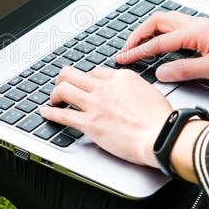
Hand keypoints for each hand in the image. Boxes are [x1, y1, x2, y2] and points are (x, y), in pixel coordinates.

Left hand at [39, 65, 171, 166]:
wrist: (162, 136)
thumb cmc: (160, 119)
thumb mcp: (147, 90)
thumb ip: (131, 87)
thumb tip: (124, 91)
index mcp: (121, 77)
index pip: (94, 72)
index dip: (86, 80)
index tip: (83, 87)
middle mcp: (105, 87)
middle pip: (72, 73)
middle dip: (63, 79)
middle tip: (61, 88)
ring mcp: (96, 104)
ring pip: (63, 89)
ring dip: (55, 95)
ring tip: (53, 101)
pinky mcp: (90, 123)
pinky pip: (63, 115)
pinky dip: (50, 114)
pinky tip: (46, 113)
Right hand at [115, 11, 208, 83]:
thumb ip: (184, 70)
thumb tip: (160, 72)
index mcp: (194, 32)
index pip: (157, 42)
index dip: (137, 51)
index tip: (122, 59)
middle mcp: (195, 25)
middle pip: (156, 22)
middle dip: (138, 34)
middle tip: (126, 49)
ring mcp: (200, 27)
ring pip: (165, 22)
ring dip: (148, 32)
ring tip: (138, 46)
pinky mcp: (205, 32)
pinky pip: (175, 28)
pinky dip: (160, 34)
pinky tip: (160, 45)